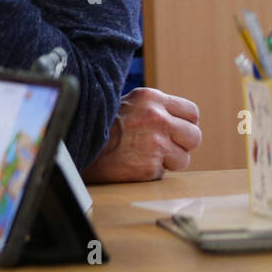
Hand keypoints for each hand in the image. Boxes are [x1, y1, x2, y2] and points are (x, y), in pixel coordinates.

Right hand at [81, 88, 202, 183]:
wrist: (76, 144)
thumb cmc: (102, 125)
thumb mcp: (129, 105)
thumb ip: (155, 109)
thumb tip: (181, 122)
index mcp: (151, 98)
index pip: (192, 112)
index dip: (184, 124)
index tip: (174, 131)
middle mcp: (156, 118)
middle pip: (194, 135)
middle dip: (181, 144)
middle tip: (162, 147)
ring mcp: (155, 143)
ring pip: (184, 158)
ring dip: (168, 161)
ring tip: (145, 155)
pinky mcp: (150, 166)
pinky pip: (164, 173)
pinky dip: (151, 172)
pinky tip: (134, 163)